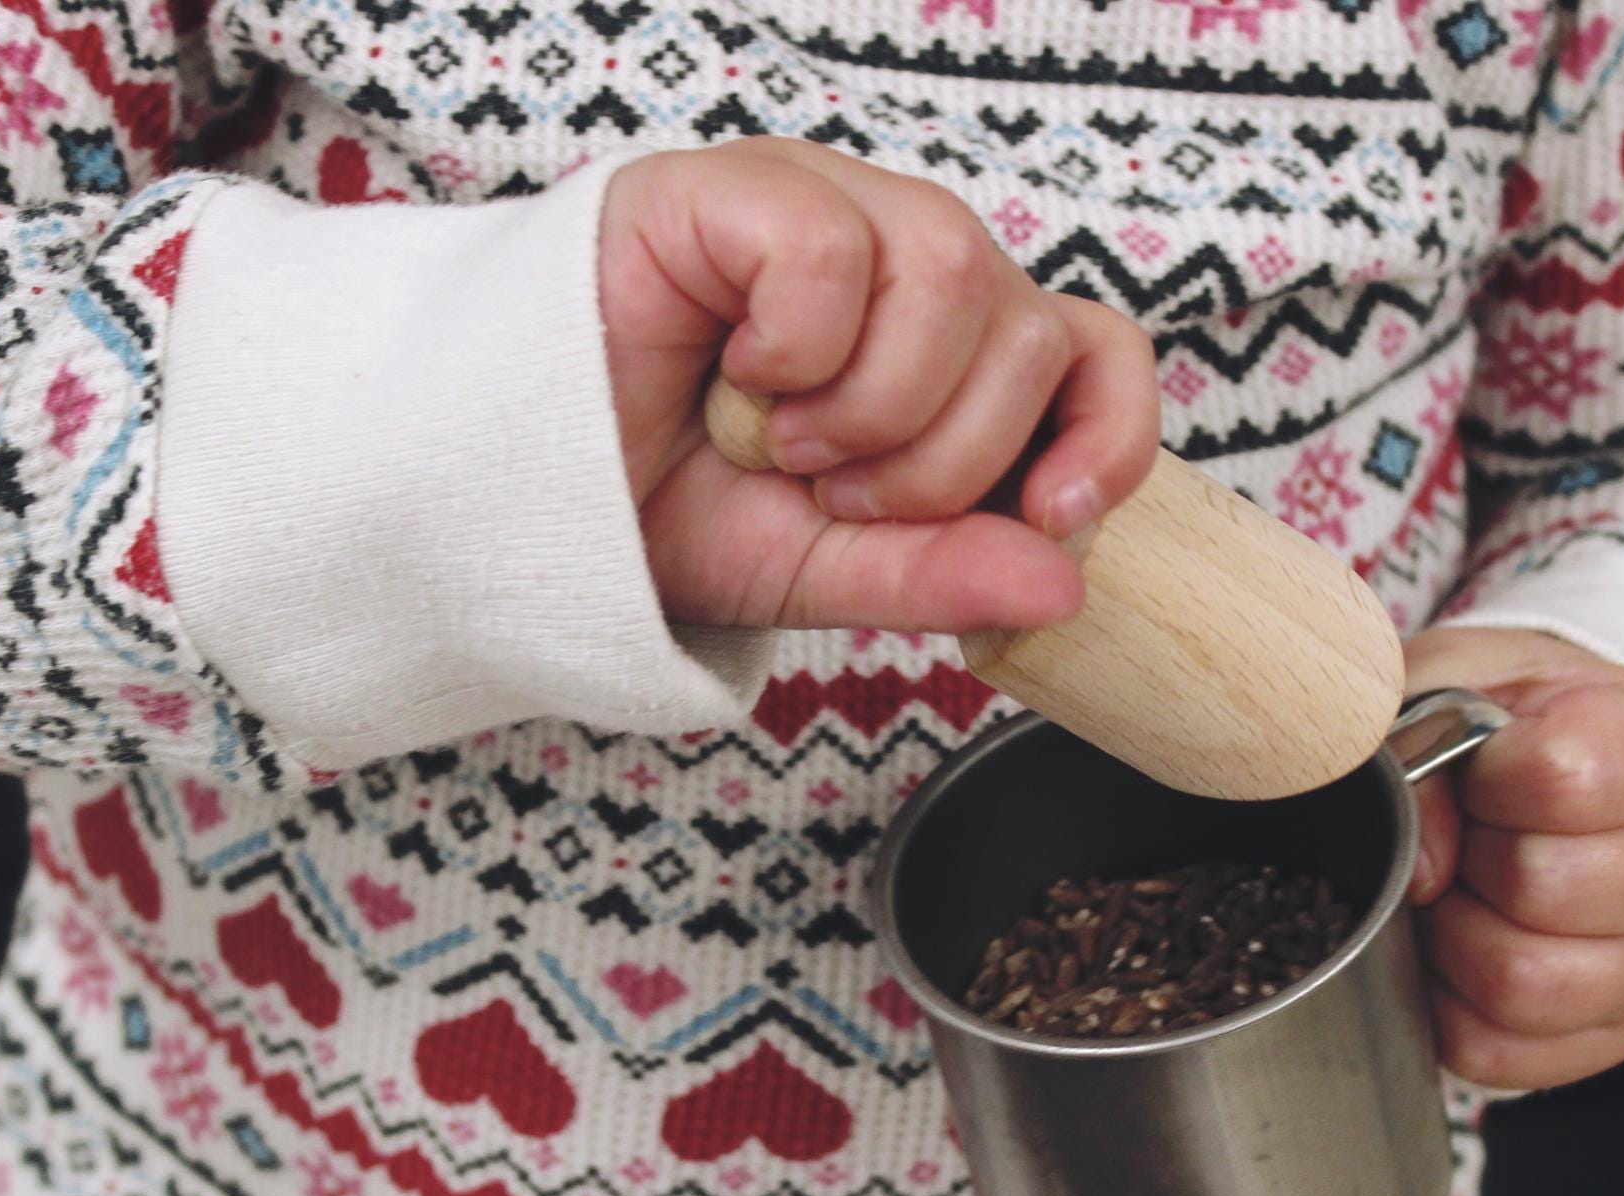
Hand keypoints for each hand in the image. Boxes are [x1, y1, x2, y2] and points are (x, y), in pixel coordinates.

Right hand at [599, 139, 1159, 634]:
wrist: (518, 507)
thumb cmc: (664, 514)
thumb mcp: (824, 573)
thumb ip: (942, 574)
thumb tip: (1069, 579)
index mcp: (944, 350)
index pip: (1093, 349)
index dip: (1105, 431)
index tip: (1054, 517)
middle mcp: (898, 260)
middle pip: (1026, 327)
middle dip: (943, 459)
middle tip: (835, 494)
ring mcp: (821, 208)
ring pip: (954, 269)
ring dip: (876, 405)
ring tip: (784, 446)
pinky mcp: (731, 187)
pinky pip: (834, 244)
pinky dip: (797, 344)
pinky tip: (738, 376)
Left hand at [1401, 628, 1623, 1091]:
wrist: (1600, 778)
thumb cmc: (1531, 732)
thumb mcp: (1476, 687)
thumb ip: (1429, 736)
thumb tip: (1422, 859)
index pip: (1565, 778)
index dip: (1488, 777)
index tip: (1484, 769)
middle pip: (1543, 888)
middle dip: (1470, 862)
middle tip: (1468, 839)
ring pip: (1525, 985)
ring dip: (1455, 939)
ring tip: (1458, 896)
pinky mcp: (1614, 1038)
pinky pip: (1499, 1050)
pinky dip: (1447, 1006)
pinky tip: (1454, 953)